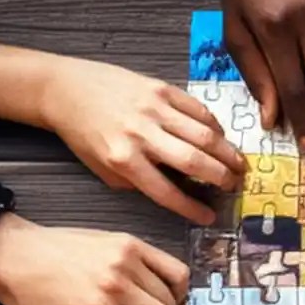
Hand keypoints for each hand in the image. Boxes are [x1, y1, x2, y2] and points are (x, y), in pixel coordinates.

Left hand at [40, 57, 244, 224]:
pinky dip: (215, 126)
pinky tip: (221, 138)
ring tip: (239, 165)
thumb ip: (137, 182)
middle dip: (221, 178)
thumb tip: (175, 189)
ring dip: (228, 153)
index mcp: (123, 160)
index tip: (209, 216)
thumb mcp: (103, 169)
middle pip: (195, 162)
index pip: (167, 192)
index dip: (193, 208)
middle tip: (234, 187)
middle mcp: (141, 135)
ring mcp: (153, 109)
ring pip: (204, 135)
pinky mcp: (161, 88)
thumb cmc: (83, 132)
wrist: (65, 89)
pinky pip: (198, 109)